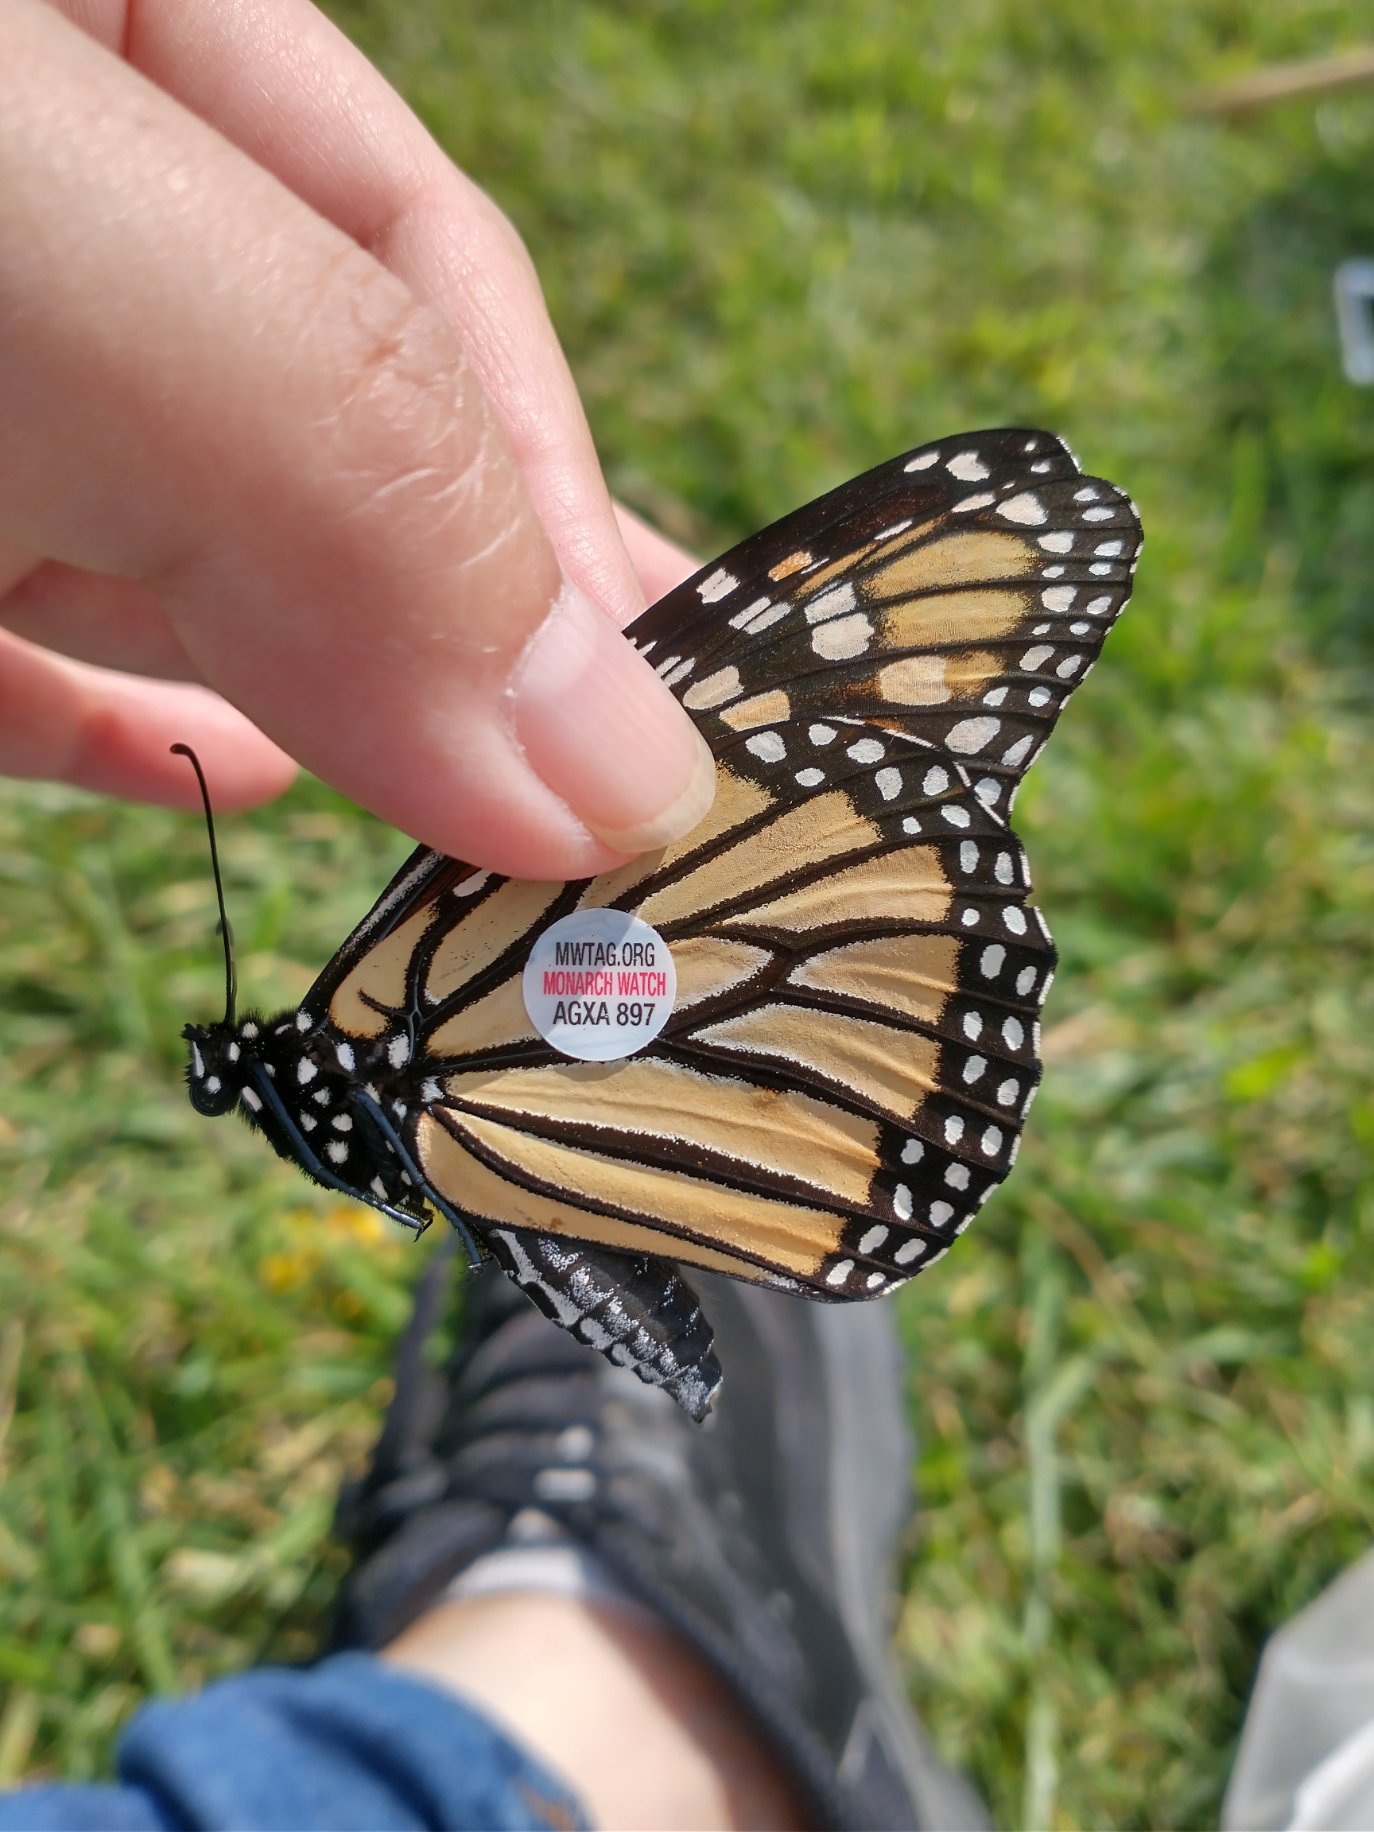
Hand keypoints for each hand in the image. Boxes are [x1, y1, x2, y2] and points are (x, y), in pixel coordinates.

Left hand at [0, 0, 713, 877]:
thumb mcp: (86, 269)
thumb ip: (368, 473)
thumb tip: (623, 764)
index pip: (412, 244)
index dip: (544, 489)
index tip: (635, 723)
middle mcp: (41, 193)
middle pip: (309, 415)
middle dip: (453, 615)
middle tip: (617, 791)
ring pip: (157, 538)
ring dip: (308, 690)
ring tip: (480, 823)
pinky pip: (0, 639)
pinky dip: (105, 725)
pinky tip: (229, 780)